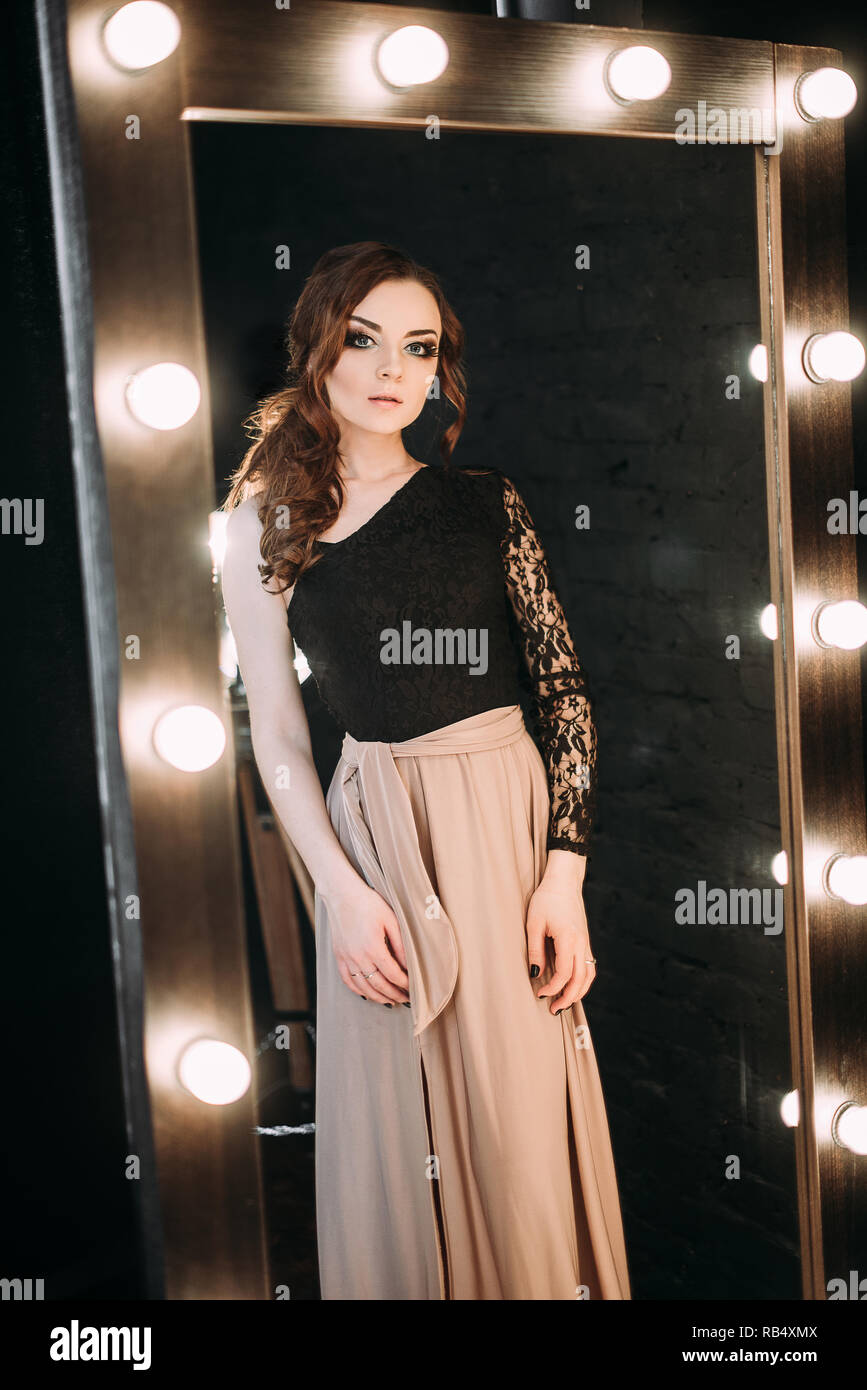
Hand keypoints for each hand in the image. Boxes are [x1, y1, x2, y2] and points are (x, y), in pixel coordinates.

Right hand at [324, 877, 410, 1006]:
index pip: (393, 974)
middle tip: (406, 999)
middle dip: (394, 994)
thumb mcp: (391, 920)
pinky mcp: (338, 956)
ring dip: (378, 997)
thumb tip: (409, 965)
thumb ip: (401, 944)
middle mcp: (358, 956)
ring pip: (363, 987)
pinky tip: (368, 994)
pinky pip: (348, 980)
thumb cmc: (368, 903)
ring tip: (390, 1001)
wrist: (341, 894)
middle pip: (379, 985)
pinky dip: (359, 991)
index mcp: (373, 947)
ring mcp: (346, 958)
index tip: (413, 988)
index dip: (405, 984)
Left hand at [526, 881, 595, 1014]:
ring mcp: (586, 942)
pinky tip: (572, 987)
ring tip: (564, 1003)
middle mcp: (581, 943)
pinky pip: (589, 967)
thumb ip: (535, 950)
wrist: (564, 882)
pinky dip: (583, 981)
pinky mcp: (585, 941)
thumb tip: (535, 974)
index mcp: (569, 938)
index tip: (540, 994)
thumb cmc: (546, 899)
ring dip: (578, 992)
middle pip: (580, 979)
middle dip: (568, 998)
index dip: (552, 988)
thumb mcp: (534, 923)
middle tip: (554, 1009)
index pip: (564, 973)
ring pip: (589, 975)